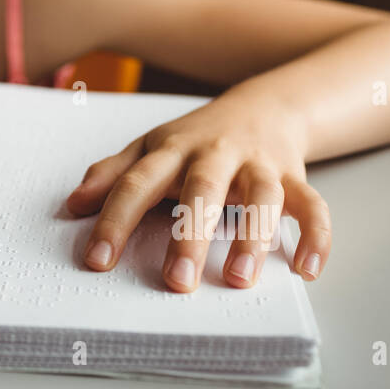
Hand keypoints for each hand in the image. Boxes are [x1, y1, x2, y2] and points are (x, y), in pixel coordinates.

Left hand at [66, 94, 329, 291]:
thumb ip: (112, 174)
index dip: (115, 220)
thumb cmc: (197, 138)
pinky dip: (316, 236)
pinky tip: (307, 270)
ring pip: (261, 196)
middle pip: (201, 190)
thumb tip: (72, 205)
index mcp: (172, 150)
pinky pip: (313, 205)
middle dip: (189, 235)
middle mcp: (216, 154)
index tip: (97, 262)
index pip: (137, 183)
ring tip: (237, 279)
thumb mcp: (149, 148)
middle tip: (176, 282)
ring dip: (252, 237)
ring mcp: (259, 164)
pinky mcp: (295, 176)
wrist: (263, 106)